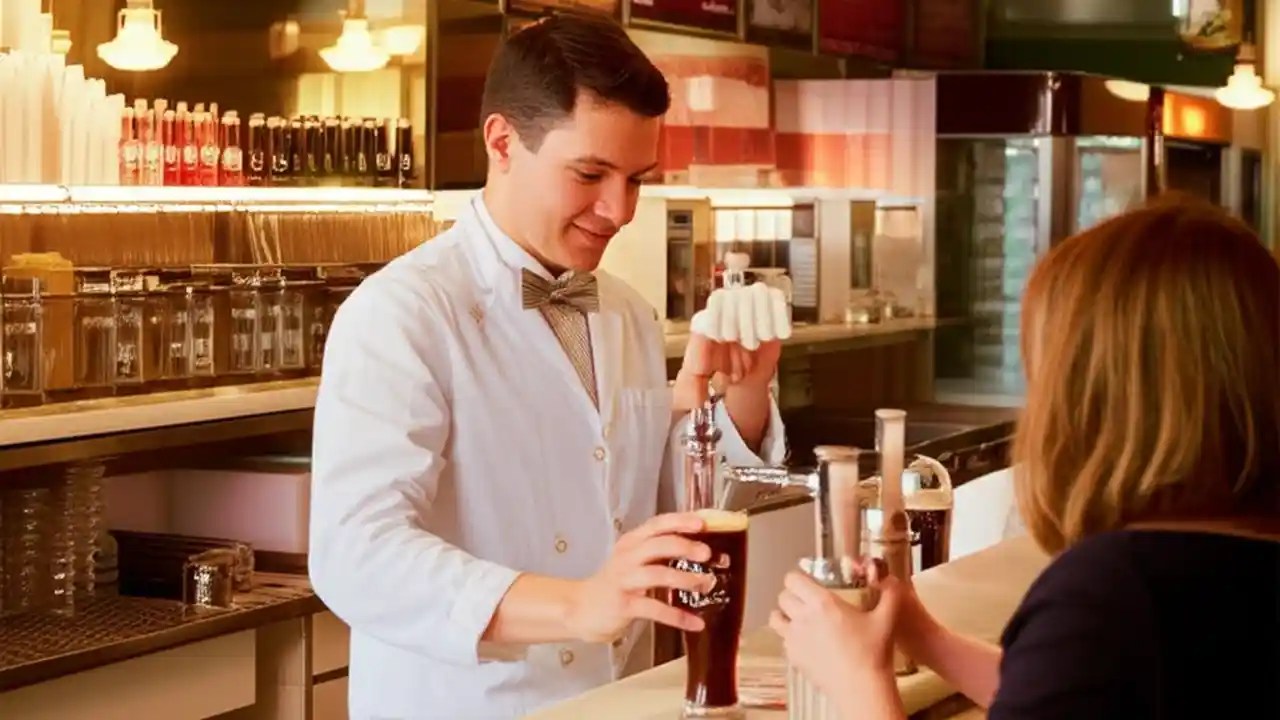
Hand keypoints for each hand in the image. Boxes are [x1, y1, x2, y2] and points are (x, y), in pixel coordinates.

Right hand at [566, 512, 714, 642]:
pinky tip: (696, 623)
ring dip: (686, 579)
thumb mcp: (633, 560)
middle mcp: (627, 557)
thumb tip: (700, 547)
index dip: (680, 521)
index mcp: (632, 542)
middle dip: (685, 546)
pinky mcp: (624, 605)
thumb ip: (659, 552)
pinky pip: (655, 609)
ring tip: (706, 584)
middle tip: (707, 554)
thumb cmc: (616, 584)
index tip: (703, 523)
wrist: (581, 608)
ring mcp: (624, 581)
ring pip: (658, 574)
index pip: (657, 524)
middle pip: (658, 544)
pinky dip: (679, 617)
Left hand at [769, 562, 905, 702]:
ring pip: (775, 618)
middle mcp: (803, 618)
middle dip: (793, 595)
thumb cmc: (872, 653)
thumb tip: (892, 580)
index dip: (798, 578)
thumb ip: (890, 595)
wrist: (861, 688)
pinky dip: (789, 637)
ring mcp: (794, 638)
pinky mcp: (793, 657)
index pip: (792, 579)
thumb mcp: (886, 619)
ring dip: (785, 615)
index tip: (808, 582)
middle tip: (807, 601)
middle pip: (783, 596)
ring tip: (799, 619)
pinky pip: (782, 640)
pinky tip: (806, 642)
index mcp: (822, 603)